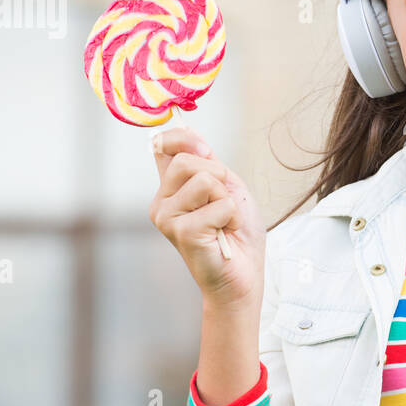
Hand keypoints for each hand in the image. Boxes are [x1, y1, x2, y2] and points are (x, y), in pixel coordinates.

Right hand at [148, 126, 264, 307]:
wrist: (244, 274)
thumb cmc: (237, 233)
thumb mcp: (227, 188)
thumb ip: (208, 163)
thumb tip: (188, 131)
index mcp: (172, 189)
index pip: (163, 146)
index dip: (183, 137)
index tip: (205, 149)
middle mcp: (162, 202)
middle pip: (186, 160)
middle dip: (218, 176)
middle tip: (225, 203)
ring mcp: (167, 217)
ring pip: (204, 180)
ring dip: (227, 199)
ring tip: (225, 221)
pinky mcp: (181, 232)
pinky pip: (217, 204)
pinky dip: (231, 216)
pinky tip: (225, 233)